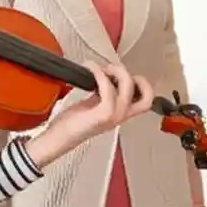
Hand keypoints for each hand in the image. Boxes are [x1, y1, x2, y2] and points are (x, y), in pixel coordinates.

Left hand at [25, 61, 154, 166]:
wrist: (59, 138)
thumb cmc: (73, 123)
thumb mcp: (93, 105)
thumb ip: (103, 93)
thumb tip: (105, 76)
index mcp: (120, 113)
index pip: (147, 101)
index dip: (143, 84)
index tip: (126, 74)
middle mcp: (121, 116)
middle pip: (145, 94)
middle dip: (129, 74)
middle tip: (111, 69)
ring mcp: (113, 116)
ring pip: (128, 86)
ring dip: (114, 70)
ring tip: (99, 68)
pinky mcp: (102, 114)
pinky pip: (107, 87)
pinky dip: (99, 73)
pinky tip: (90, 69)